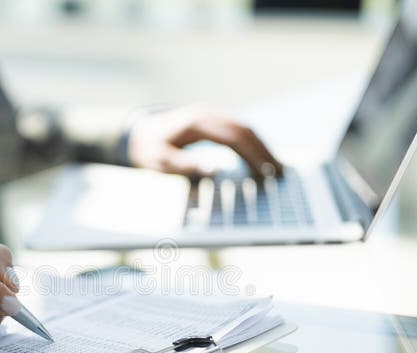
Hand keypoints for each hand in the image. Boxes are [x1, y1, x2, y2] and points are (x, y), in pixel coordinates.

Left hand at [127, 105, 282, 178]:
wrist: (137, 133)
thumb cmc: (147, 150)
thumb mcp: (159, 162)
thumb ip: (183, 166)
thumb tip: (213, 171)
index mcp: (197, 123)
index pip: (234, 137)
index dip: (252, 155)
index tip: (266, 172)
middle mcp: (208, 115)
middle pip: (245, 130)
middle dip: (264, 151)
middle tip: (280, 173)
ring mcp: (211, 116)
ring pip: (245, 128)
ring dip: (262, 146)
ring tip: (276, 168)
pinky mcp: (212, 122)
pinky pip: (238, 130)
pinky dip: (252, 144)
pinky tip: (260, 158)